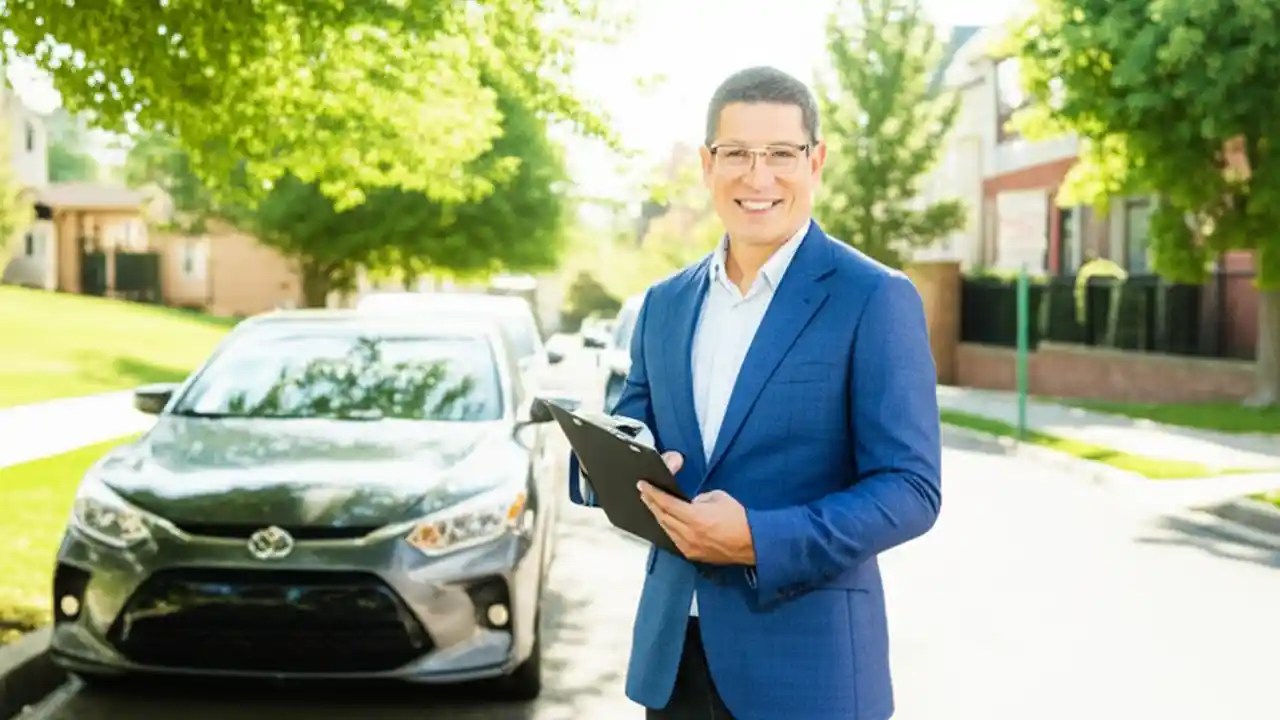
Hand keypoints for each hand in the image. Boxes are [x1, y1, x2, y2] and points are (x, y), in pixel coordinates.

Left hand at [637, 451, 755, 564]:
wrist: (753, 543)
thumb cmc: (738, 518)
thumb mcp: (718, 497)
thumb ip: (699, 499)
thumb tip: (690, 503)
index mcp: (694, 517)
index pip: (666, 504)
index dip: (652, 494)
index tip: (643, 486)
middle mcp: (688, 534)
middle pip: (662, 517)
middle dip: (651, 503)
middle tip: (644, 493)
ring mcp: (689, 547)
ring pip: (666, 530)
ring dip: (658, 517)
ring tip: (652, 506)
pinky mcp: (693, 555)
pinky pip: (674, 540)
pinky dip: (668, 529)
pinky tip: (666, 522)